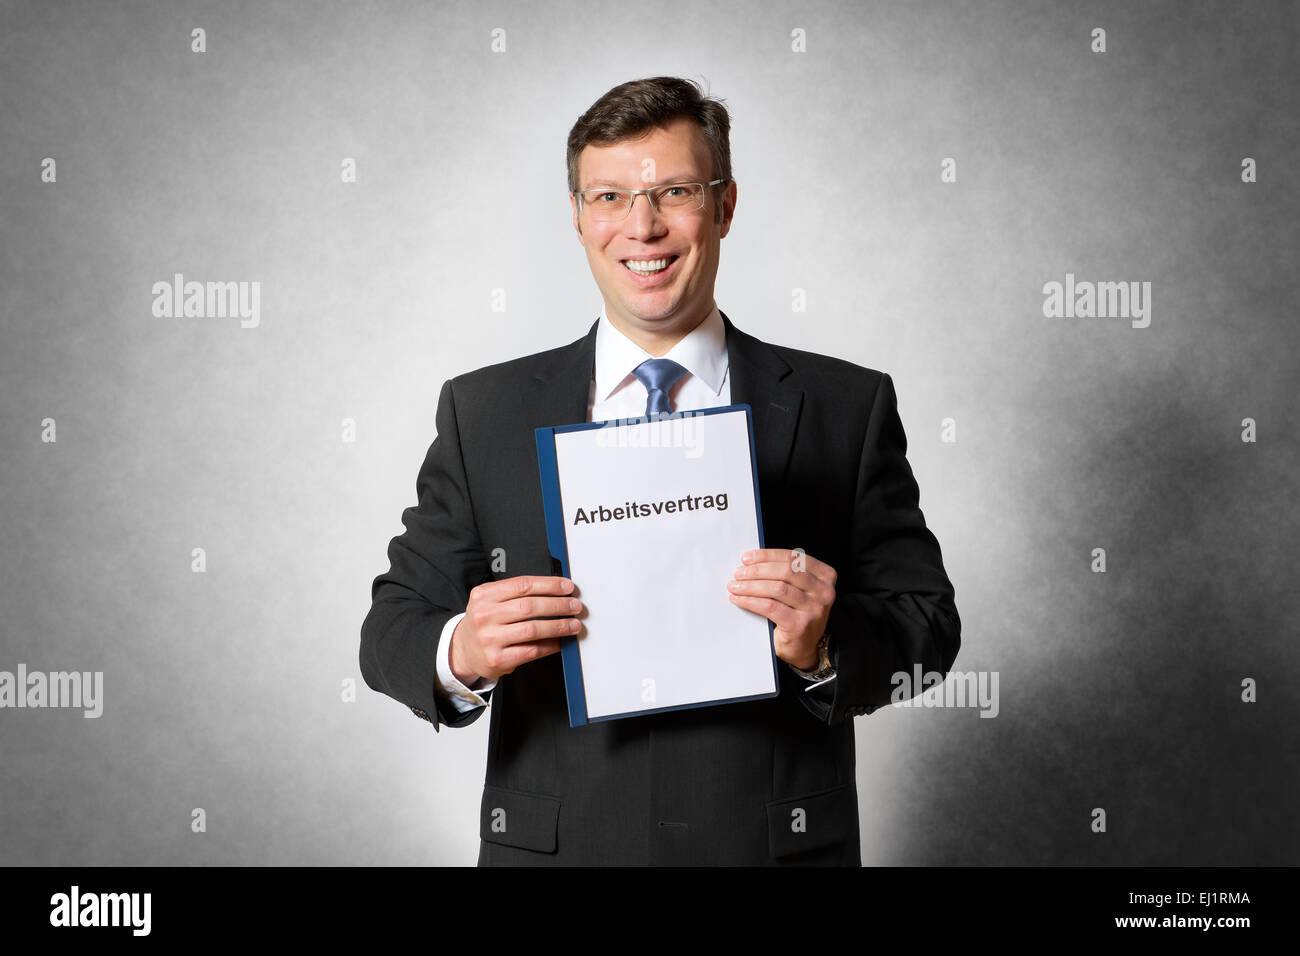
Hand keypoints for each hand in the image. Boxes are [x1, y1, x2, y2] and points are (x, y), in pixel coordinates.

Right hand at [449, 575, 583, 683]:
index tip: (567, 586)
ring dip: (559, 626)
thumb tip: (556, 589)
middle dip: (558, 605)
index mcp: (484, 595)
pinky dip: (550, 645)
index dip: (549, 585)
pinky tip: (560, 642)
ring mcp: (489, 639)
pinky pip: (531, 651)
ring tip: (573, 624)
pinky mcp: (497, 659)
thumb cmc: (485, 622)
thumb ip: (516, 594)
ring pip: (533, 629)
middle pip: (529, 606)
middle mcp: (484, 615)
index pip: (522, 585)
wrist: (463, 650)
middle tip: (575, 605)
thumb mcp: (490, 601)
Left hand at [727, 549, 836, 669]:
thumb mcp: (799, 590)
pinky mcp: (800, 625)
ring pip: (777, 588)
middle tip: (738, 572)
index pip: (794, 558)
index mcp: (825, 577)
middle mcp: (824, 592)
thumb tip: (752, 561)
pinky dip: (751, 601)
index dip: (767, 555)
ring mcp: (814, 609)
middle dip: (758, 570)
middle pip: (786, 571)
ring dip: (751, 585)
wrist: (803, 648)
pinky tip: (739, 599)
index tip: (747, 557)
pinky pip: (770, 607)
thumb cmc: (797, 614)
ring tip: (735, 585)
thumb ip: (786, 574)